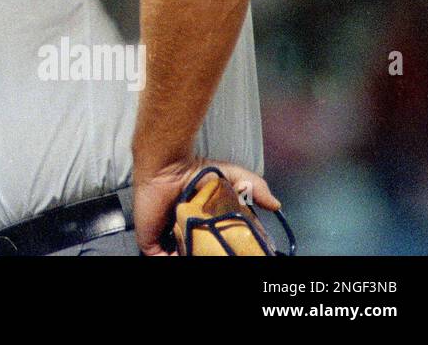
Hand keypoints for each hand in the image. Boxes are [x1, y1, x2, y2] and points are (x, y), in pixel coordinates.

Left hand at [132, 155, 279, 254]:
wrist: (167, 166)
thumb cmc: (194, 169)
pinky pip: (163, 260)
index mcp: (199, 221)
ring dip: (196, 258)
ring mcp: (166, 238)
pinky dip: (176, 260)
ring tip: (210, 256)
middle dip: (212, 255)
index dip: (227, 250)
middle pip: (199, 252)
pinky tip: (189, 257)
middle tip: (228, 256)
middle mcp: (183, 231)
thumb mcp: (232, 176)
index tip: (243, 253)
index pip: (213, 244)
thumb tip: (276, 205)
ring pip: (183, 256)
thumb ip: (255, 188)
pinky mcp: (150, 242)